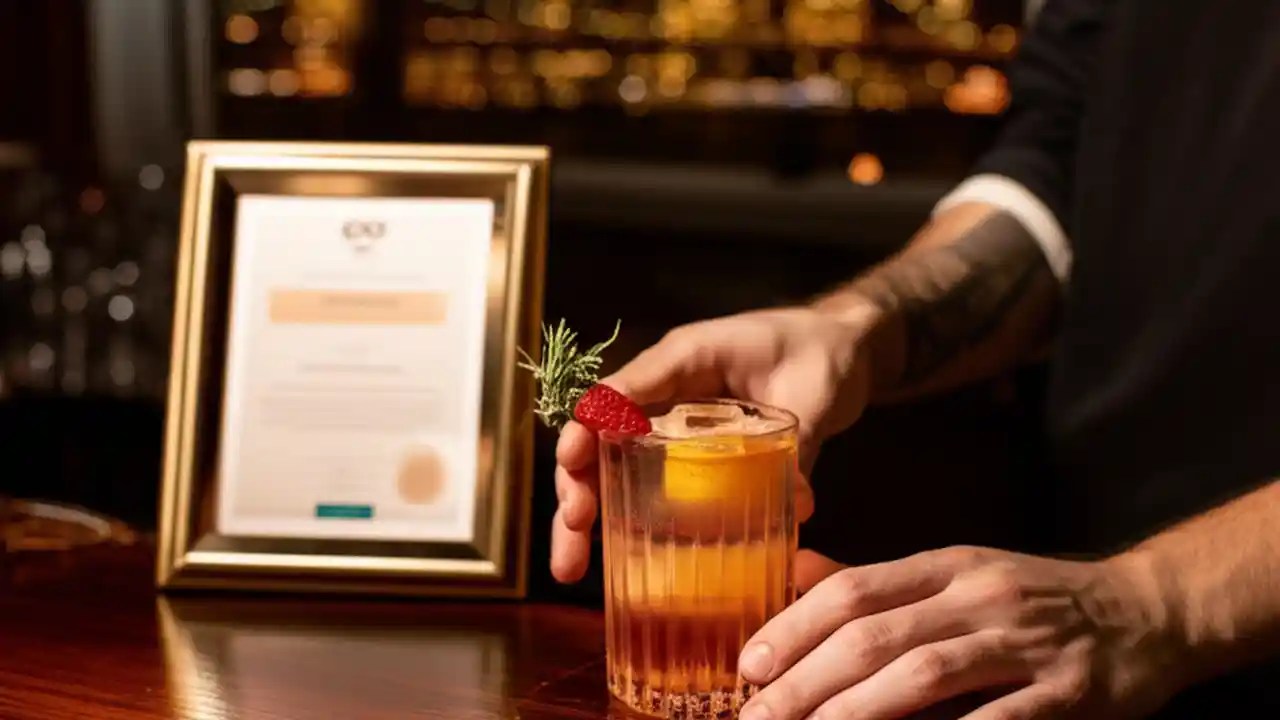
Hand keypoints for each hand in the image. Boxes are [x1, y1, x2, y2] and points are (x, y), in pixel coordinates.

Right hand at [550, 306, 880, 581]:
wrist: (840, 346)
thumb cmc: (819, 351)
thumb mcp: (812, 392)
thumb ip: (800, 444)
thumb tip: (797, 505)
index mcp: (685, 359)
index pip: (619, 392)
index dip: (587, 428)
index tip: (572, 465)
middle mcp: (666, 391)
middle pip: (600, 437)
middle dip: (576, 488)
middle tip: (572, 538)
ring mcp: (672, 422)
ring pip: (612, 466)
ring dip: (589, 515)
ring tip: (571, 568)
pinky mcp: (689, 450)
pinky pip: (645, 483)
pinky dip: (626, 521)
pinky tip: (617, 564)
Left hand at [737, 546, 1182, 719]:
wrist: (1148, 610)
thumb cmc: (1033, 600)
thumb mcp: (957, 575)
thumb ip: (880, 586)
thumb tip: (795, 573)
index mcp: (946, 565)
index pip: (853, 590)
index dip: (794, 627)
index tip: (749, 666)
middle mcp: (979, 596)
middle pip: (875, 636)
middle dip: (806, 683)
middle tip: (757, 717)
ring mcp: (1025, 643)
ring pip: (924, 674)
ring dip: (855, 712)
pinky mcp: (1069, 692)